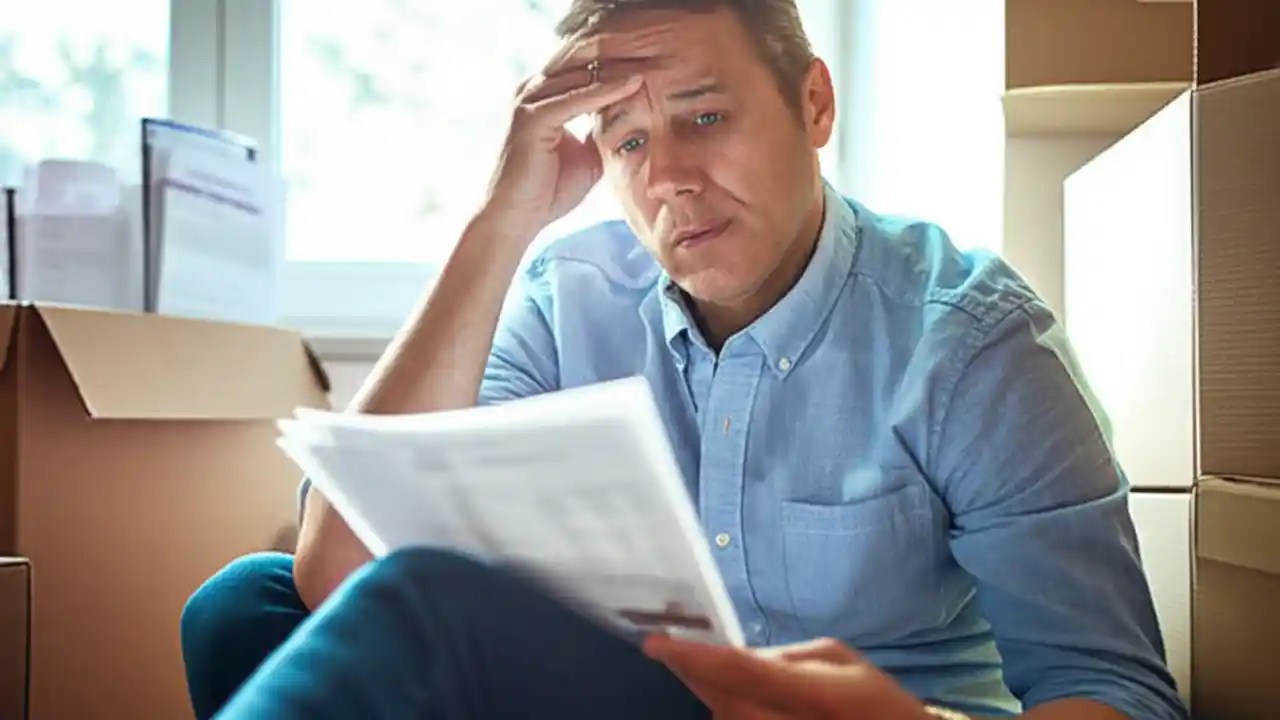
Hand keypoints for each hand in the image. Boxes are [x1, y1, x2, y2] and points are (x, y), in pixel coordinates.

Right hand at [479, 39, 644, 240]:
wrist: (517, 217)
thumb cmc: (547, 191)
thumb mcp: (587, 156)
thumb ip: (603, 133)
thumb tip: (634, 123)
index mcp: (543, 98)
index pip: (586, 72)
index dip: (619, 68)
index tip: (657, 65)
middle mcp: (533, 92)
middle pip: (584, 65)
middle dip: (621, 61)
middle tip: (661, 57)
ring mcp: (530, 101)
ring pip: (582, 76)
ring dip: (618, 71)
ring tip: (654, 66)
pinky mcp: (534, 117)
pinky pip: (577, 98)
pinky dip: (607, 91)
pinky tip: (633, 85)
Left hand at [644, 635, 932, 719]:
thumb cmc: (875, 702)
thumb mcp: (840, 660)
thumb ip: (787, 656)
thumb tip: (741, 655)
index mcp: (811, 693)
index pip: (737, 671)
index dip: (693, 656)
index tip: (655, 643)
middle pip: (718, 699)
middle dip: (688, 672)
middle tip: (663, 647)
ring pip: (721, 718)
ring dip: (704, 692)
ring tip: (693, 665)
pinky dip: (724, 711)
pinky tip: (724, 695)